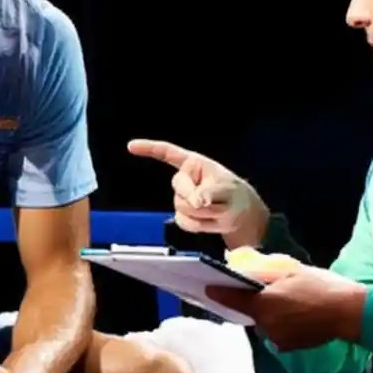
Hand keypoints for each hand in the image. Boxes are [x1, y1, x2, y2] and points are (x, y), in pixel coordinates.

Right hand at [127, 139, 267, 247]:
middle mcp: (184, 178)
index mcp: (194, 164)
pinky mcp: (181, 214)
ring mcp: (181, 197)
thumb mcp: (228, 190)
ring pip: (182, 207)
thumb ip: (211, 193)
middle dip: (196, 198)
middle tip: (214, 202)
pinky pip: (184, 222)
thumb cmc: (235, 195)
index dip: (149, 149)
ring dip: (203, 213)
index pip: (168, 153)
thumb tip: (196, 201)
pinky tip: (210, 220)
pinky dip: (199, 225)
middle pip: (178, 188)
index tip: (131, 146)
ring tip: (217, 210)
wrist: (240, 216)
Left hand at [207, 265, 367, 350]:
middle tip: (265, 290)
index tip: (207, 288)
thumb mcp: (291, 272)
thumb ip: (266, 275)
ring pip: (264, 323)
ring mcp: (276, 339)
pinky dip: (280, 324)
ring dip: (268, 314)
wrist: (349, 312)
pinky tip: (296, 314)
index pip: (233, 298)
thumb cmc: (321, 286)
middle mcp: (265, 325)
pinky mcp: (288, 347)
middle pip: (250, 312)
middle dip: (252, 302)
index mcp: (263, 304)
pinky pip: (276, 333)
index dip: (219, 292)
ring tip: (287, 302)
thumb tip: (247, 274)